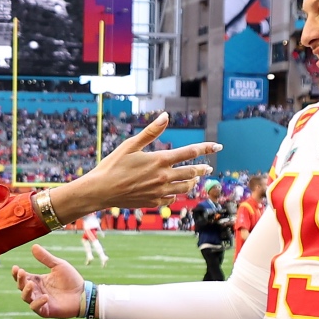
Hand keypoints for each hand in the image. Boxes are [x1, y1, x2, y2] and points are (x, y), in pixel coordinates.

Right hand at [9, 244, 86, 318]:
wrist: (84, 294)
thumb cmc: (71, 280)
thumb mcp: (58, 265)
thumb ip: (45, 258)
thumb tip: (33, 246)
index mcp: (38, 280)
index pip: (23, 277)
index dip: (17, 273)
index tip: (16, 268)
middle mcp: (37, 291)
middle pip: (21, 287)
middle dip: (20, 280)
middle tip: (21, 273)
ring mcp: (40, 301)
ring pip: (26, 298)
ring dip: (26, 291)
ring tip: (30, 284)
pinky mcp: (46, 311)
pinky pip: (37, 308)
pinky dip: (38, 302)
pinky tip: (45, 296)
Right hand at [47, 115, 219, 217]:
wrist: (101, 190)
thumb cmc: (113, 165)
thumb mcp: (130, 145)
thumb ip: (151, 131)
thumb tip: (166, 116)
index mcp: (160, 160)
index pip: (190, 152)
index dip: (206, 148)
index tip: (217, 146)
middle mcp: (163, 177)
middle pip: (192, 172)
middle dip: (202, 169)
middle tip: (209, 167)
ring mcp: (160, 192)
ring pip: (185, 188)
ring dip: (192, 182)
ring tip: (194, 179)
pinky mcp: (154, 202)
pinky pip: (172, 199)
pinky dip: (176, 194)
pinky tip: (174, 191)